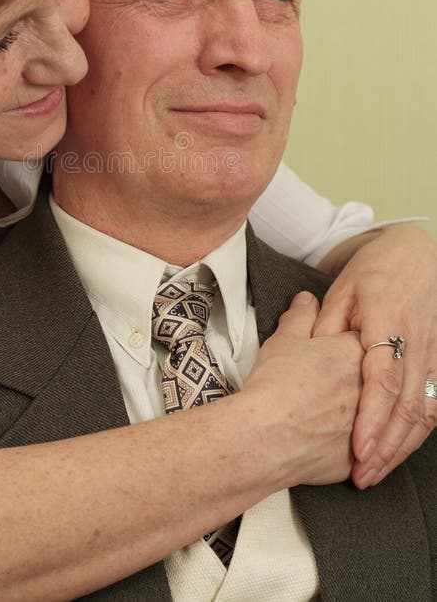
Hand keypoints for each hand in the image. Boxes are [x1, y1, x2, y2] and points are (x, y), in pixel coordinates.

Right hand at [244, 292, 362, 487]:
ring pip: (364, 415)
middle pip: (366, 379)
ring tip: (317, 413)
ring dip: (346, 413)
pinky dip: (340, 443)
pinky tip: (319, 440)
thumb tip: (307, 300)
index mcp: (355, 353)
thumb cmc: (276, 383)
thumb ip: (300, 316)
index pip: (361, 341)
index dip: (340, 346)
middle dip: (347, 380)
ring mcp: (368, 425)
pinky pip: (355, 447)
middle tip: (319, 384)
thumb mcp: (284, 339)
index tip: (325, 354)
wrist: (268, 436)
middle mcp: (370, 388)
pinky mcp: (358, 457)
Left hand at [312, 224, 436, 488]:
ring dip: (402, 445)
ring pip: (425, 410)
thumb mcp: (342, 289)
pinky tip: (399, 450)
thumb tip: (305, 354)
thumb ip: (324, 323)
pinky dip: (419, 431)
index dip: (372, 419)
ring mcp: (434, 352)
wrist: (417, 253)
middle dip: (387, 446)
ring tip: (375, 471)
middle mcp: (417, 342)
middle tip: (362, 474)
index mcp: (388, 323)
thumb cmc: (376, 270)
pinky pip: (435, 402)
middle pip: (407, 405)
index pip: (383, 381)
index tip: (358, 449)